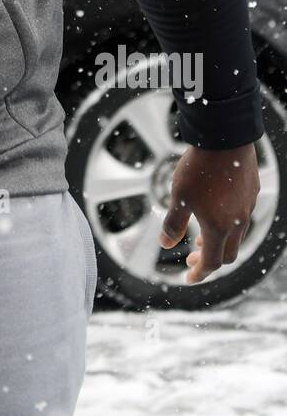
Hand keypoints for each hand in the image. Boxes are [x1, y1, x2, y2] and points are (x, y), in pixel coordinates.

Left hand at [158, 143, 259, 282]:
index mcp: (219, 227)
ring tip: (201, 235)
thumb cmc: (198, 169)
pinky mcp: (251, 192)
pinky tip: (215, 211)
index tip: (188, 276)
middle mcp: (238, 222)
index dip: (199, 273)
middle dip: (209, 260)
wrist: (225, 138)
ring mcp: (247, 207)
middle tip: (192, 256)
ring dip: (219, 241)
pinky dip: (228, 224)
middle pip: (227, 254)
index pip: (212, 262)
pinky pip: (242, 216)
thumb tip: (165, 244)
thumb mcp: (179, 196)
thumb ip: (173, 223)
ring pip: (236, 235)